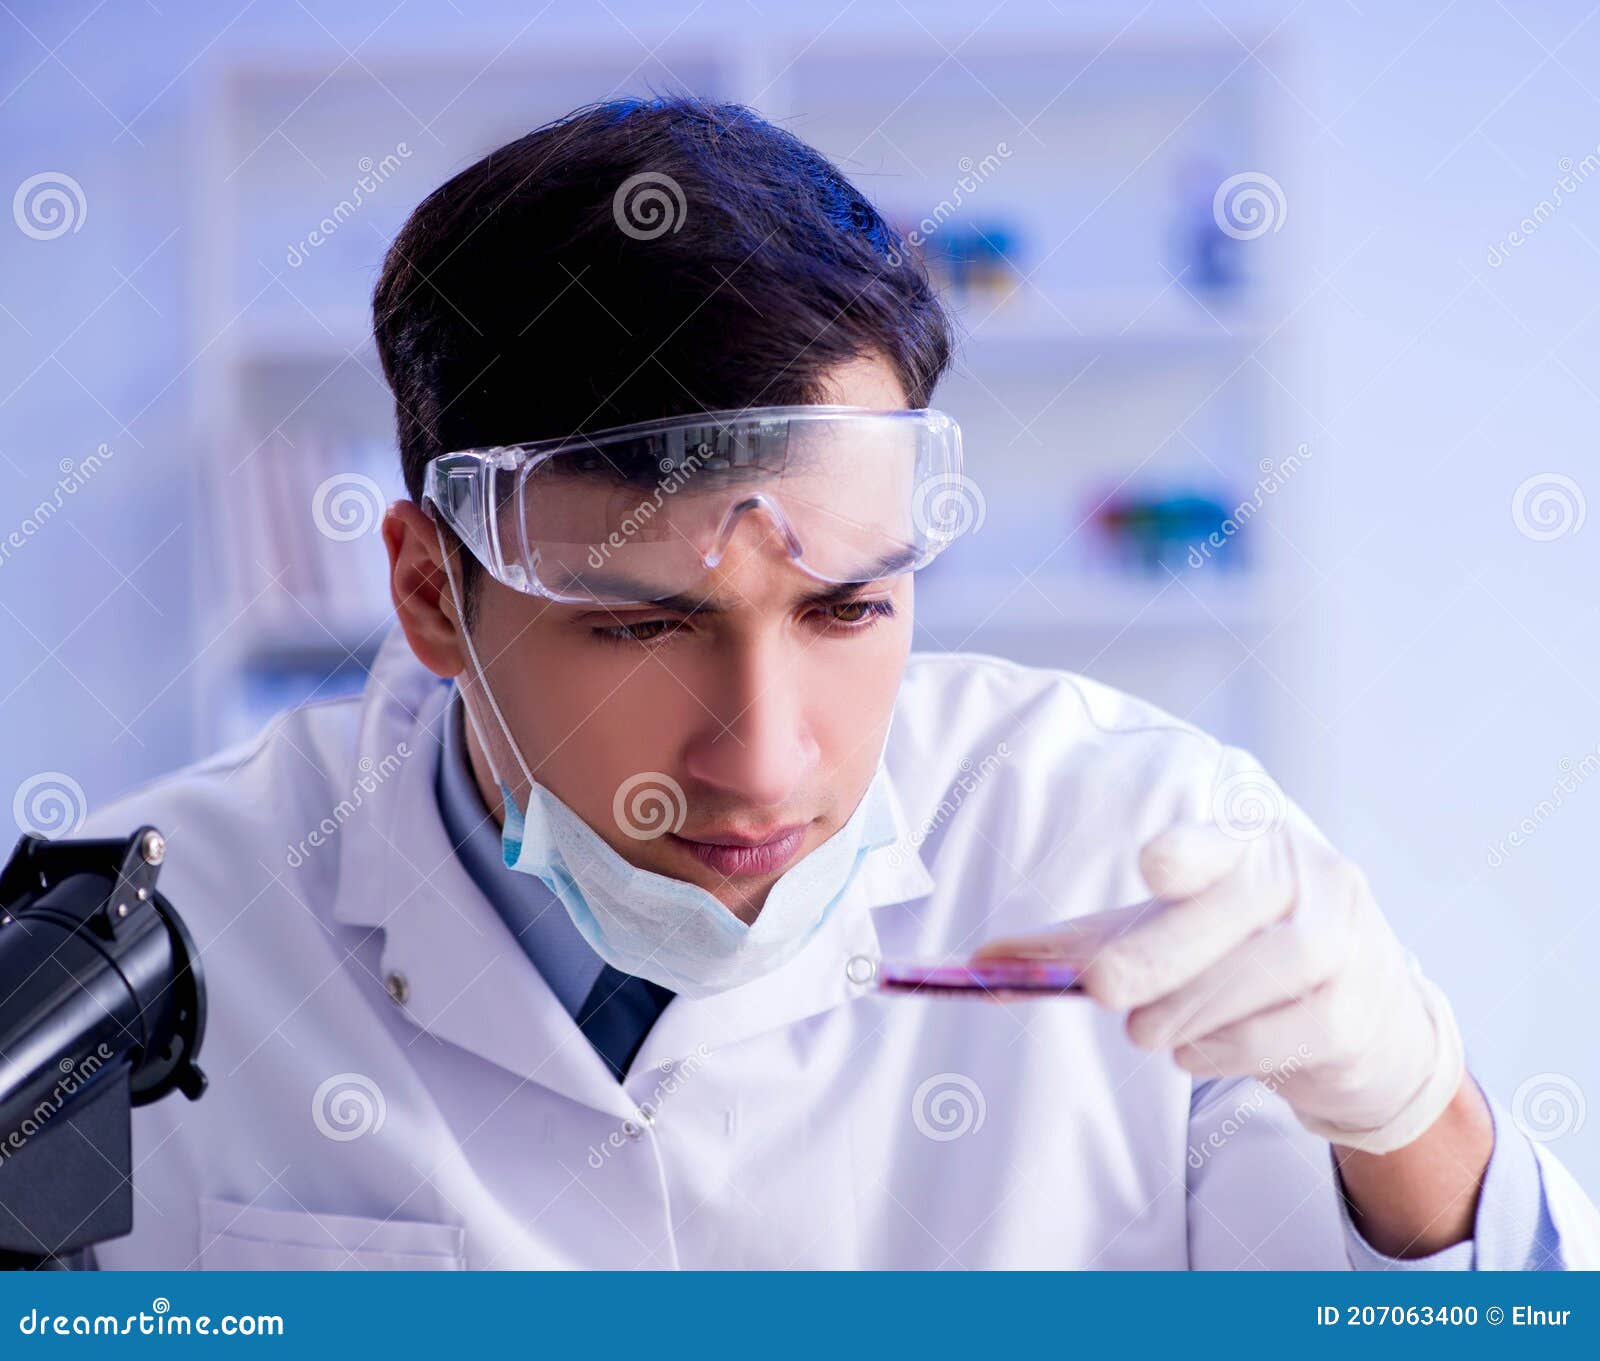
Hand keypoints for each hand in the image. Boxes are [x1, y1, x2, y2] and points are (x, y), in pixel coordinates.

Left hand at [974, 818, 1464, 1153]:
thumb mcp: (1160, 935)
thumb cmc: (1237, 955)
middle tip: (1104, 992)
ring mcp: (1344, 940)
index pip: (1222, 838)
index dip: (1190, 850)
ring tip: (1148, 1033)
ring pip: (1261, 974)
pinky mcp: (1357, 1009)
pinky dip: (1230, 1048)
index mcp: (1250, 843)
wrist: (1363, 1018)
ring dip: (1190, 1010)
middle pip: (1231, 912)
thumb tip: (977, 963)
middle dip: (1160, 956)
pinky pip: (1289, 1031)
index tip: (1152, 867)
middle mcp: (1306, 877)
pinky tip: (1197, 1052)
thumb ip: (1077, 946)